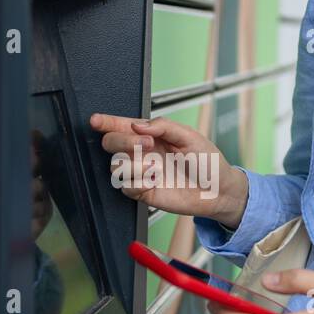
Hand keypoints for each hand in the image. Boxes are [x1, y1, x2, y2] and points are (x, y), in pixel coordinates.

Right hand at [89, 113, 248, 225]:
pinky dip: (138, 182)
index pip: (122, 126)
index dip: (106, 122)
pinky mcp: (143, 192)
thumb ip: (163, 126)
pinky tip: (155, 180)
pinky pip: (126, 187)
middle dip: (123, 141)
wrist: (217, 190)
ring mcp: (141, 173)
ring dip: (134, 164)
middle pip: (112, 143)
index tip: (96, 121)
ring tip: (156, 167)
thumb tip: (138, 125)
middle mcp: (142, 153)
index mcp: (151, 135)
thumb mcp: (189, 135)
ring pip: (116, 166)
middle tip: (146, 143)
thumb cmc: (207, 161)